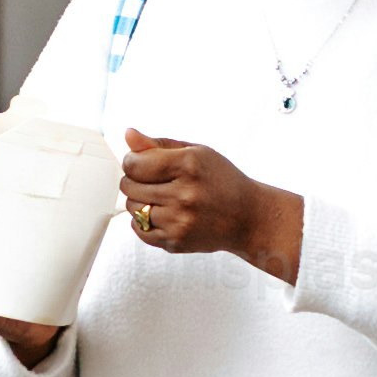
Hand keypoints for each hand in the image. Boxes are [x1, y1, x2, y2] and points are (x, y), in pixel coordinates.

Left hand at [120, 131, 302, 286]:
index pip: (134, 164)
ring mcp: (180, 221)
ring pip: (133, 209)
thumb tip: (128, 135)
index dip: (131, 161)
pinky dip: (143, 221)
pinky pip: (140, 230)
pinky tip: (161, 213)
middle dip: (134, 180)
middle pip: (129, 187)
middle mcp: (184, 194)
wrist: (248, 217)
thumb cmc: (221, 180)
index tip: (139, 162)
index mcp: (189, 165)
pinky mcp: (177, 241)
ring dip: (139, 201)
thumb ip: (158, 145)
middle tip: (150, 180)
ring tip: (159, 197)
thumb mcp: (196, 153)